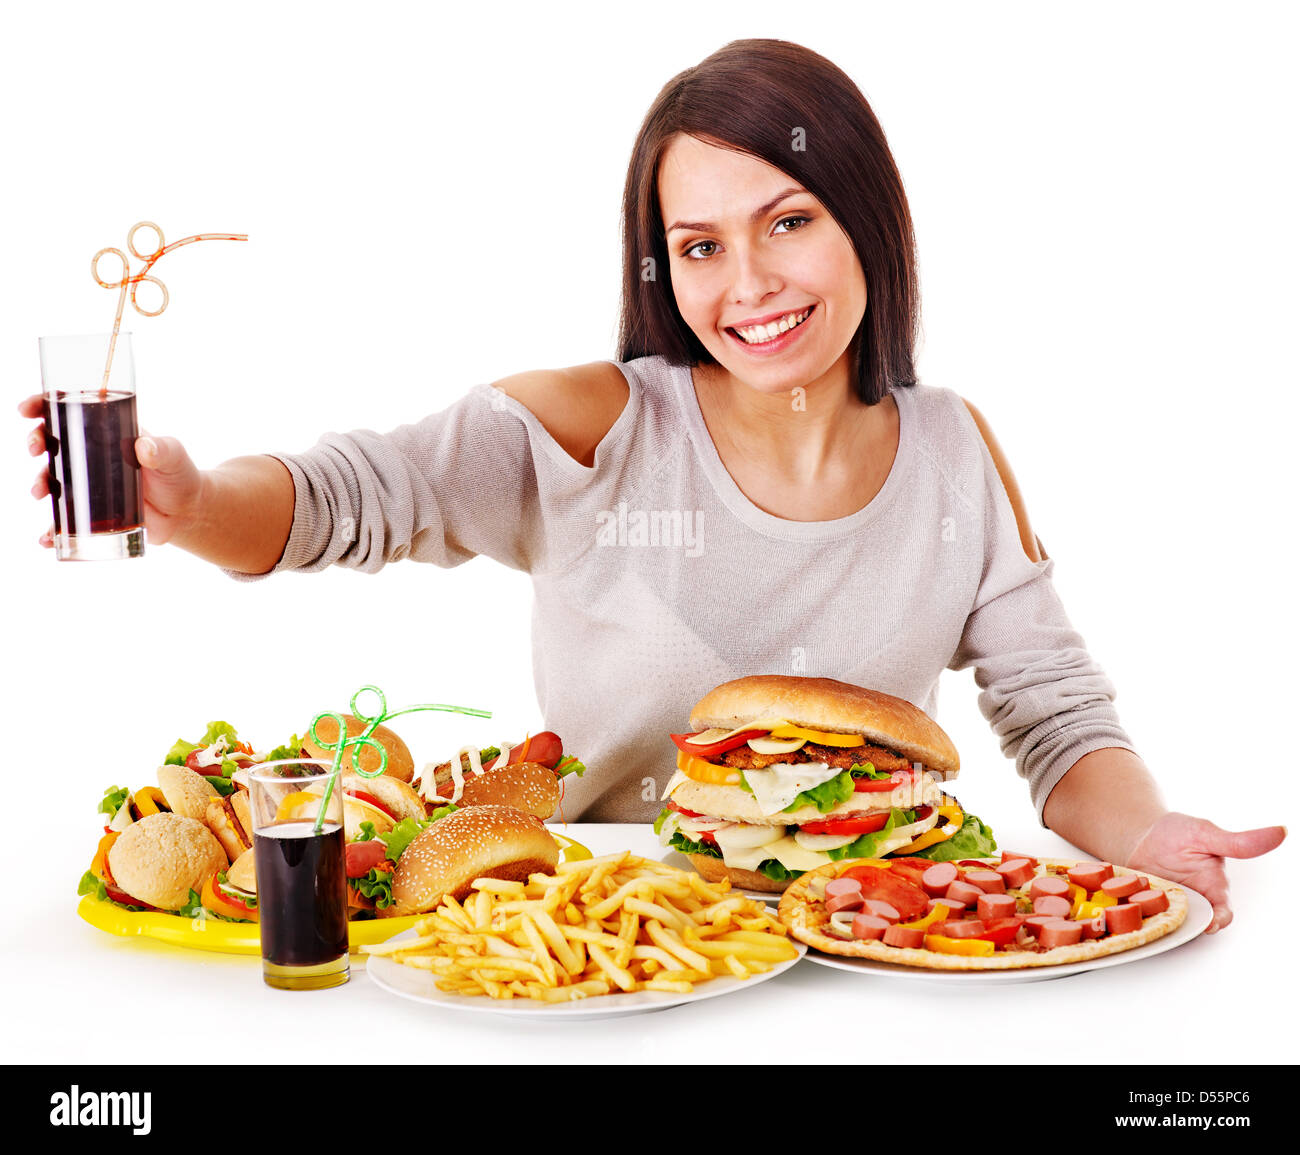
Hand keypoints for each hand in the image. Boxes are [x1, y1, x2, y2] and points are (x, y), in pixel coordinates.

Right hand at [19, 393, 203, 546]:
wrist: (187, 512)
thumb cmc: (179, 476)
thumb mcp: (174, 457)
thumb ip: (163, 450)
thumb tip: (146, 447)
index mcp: (107, 435)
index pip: (70, 413)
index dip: (44, 406)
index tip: (28, 409)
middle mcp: (92, 457)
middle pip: (54, 443)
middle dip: (36, 441)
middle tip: (35, 448)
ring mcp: (89, 485)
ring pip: (53, 479)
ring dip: (39, 483)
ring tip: (39, 491)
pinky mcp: (93, 513)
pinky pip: (65, 520)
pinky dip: (52, 529)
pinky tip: (46, 537)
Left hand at [1128, 812, 1285, 932]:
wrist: (1142, 833)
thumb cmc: (1178, 833)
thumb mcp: (1206, 833)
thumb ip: (1239, 841)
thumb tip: (1281, 832)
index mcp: (1212, 887)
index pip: (1222, 912)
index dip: (1218, 919)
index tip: (1210, 922)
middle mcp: (1192, 901)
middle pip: (1194, 923)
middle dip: (1183, 924)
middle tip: (1169, 917)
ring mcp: (1167, 904)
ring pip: (1168, 923)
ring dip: (1157, 919)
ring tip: (1143, 911)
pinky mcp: (1143, 904)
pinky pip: (1142, 915)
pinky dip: (1133, 913)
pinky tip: (1123, 906)